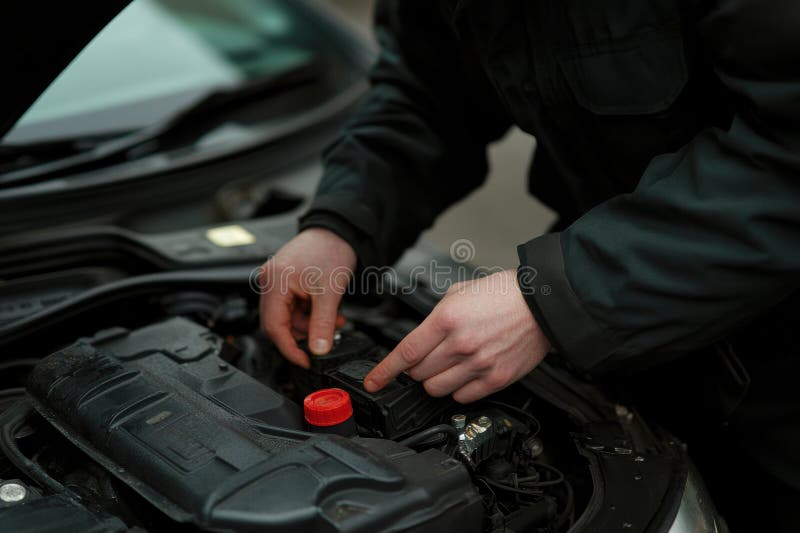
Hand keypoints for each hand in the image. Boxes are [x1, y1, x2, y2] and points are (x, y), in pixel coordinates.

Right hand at [259, 228, 355, 367]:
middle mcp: (269, 281)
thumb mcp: (329, 293)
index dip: (289, 348)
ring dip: (309, 324)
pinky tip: (327, 313)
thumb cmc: (331, 250)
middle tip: (322, 341)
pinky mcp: (284, 280)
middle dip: (302, 334)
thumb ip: (323, 324)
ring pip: (287, 316)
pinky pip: (292, 306)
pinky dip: (308, 314)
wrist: (338, 229)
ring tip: (334, 322)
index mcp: (274, 282)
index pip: (273, 326)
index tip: (305, 361)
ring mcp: (275, 280)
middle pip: (277, 323)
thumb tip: (318, 350)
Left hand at [364, 269, 549, 402]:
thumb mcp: (460, 291)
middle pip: (418, 373)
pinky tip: (465, 375)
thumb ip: (438, 315)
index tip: (373, 381)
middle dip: (415, 368)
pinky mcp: (496, 379)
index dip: (384, 371)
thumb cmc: (505, 293)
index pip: (405, 353)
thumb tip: (425, 335)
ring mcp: (479, 364)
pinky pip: (463, 397)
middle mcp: (460, 345)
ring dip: (435, 381)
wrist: (544, 303)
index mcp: (446, 319)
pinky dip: (458, 390)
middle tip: (426, 359)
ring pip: (436, 389)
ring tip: (447, 367)